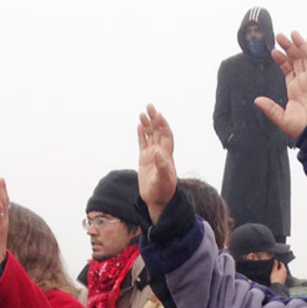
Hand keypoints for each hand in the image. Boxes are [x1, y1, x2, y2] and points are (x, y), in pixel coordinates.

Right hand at [136, 105, 177, 222]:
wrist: (157, 201)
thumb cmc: (163, 192)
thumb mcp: (163, 180)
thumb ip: (162, 167)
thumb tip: (158, 153)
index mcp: (167, 155)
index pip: (166, 135)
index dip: (163, 125)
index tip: (158, 115)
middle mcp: (160, 153)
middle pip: (158, 132)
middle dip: (154, 119)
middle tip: (149, 106)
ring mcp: (152, 155)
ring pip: (150, 136)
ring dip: (148, 124)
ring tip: (142, 113)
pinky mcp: (144, 160)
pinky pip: (143, 143)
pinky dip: (142, 134)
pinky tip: (139, 126)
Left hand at [255, 32, 306, 139]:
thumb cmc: (303, 128)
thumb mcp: (283, 118)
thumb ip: (271, 108)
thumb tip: (257, 100)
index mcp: (295, 90)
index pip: (287, 69)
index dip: (281, 59)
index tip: (273, 51)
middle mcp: (305, 82)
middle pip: (296, 59)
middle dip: (288, 47)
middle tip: (280, 36)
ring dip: (300, 45)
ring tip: (292, 34)